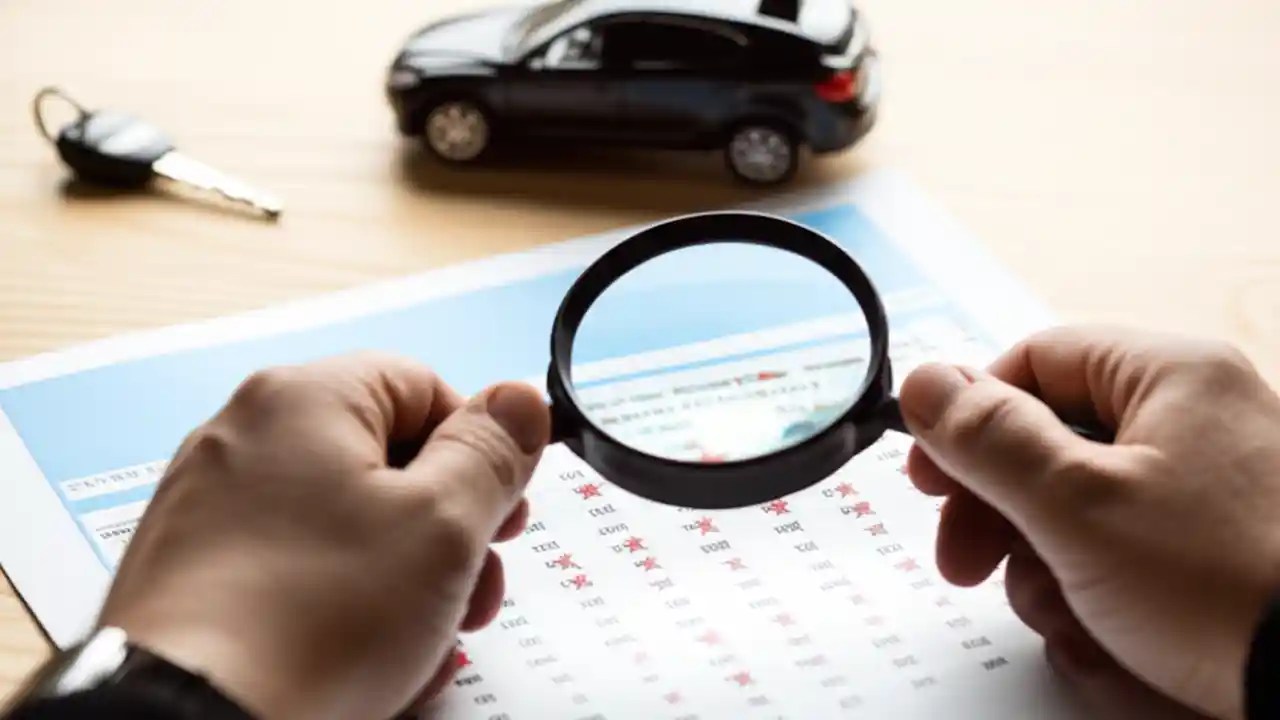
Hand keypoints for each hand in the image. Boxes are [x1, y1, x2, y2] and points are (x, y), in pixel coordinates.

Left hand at [97, 354, 550, 719]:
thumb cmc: (310, 624)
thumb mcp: (441, 526)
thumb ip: (490, 451)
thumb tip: (519, 400)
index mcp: (303, 400)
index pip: (424, 388)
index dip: (480, 449)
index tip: (504, 507)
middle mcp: (245, 438)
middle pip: (384, 461)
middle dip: (450, 531)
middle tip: (477, 587)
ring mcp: (211, 507)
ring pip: (345, 525)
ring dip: (407, 579)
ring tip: (429, 642)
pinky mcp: (197, 574)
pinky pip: (297, 572)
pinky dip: (345, 607)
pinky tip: (375, 661)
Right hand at [899, 327, 1279, 719]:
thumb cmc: (1226, 585)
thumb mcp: (1078, 505)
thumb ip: (990, 439)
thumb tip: (925, 383)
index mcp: (1170, 376)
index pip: (1034, 363)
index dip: (969, 418)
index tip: (931, 475)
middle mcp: (1196, 417)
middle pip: (1052, 438)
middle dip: (1000, 508)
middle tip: (967, 558)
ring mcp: (1211, 484)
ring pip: (1081, 502)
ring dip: (1043, 561)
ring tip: (1055, 612)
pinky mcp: (1217, 543)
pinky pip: (1123, 545)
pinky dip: (1093, 588)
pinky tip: (1095, 632)